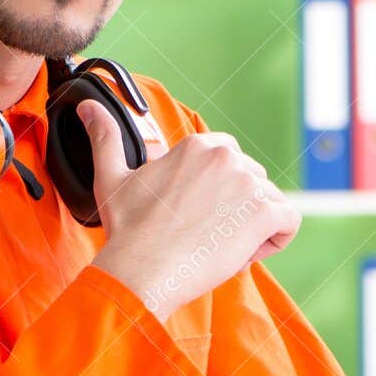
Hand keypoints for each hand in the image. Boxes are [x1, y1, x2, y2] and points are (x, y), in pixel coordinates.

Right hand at [80, 100, 300, 323]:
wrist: (141, 269)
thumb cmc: (128, 230)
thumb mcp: (113, 176)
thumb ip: (104, 136)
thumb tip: (87, 106)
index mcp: (198, 147)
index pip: (230, 162)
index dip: (218, 190)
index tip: (196, 213)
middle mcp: (227, 157)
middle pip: (252, 181)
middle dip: (236, 208)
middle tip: (202, 234)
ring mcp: (248, 183)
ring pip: (269, 203)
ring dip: (252, 227)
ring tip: (217, 246)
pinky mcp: (264, 212)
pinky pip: (289, 223)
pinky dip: (274, 241)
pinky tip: (242, 252)